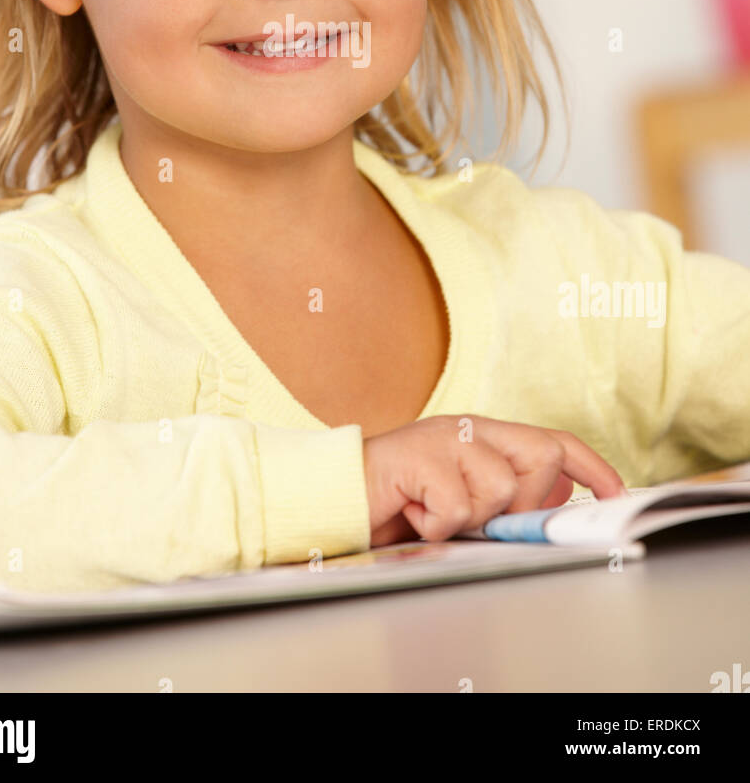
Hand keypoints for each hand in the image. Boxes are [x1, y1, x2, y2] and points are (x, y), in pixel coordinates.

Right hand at [363, 413, 625, 546]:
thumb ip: (507, 491)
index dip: (590, 466)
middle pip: (539, 457)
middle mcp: (469, 429)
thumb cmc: (401, 499)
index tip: (616, 493)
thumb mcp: (462, 497)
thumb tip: (561, 495)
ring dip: (470, 518)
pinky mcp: (419, 456)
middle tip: (482, 518)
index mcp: (483, 435)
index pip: (551, 441)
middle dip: (524, 500)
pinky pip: (457, 506)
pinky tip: (414, 514)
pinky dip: (437, 524)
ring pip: (499, 488)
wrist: (337, 493)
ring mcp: (444, 439)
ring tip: (434, 513)